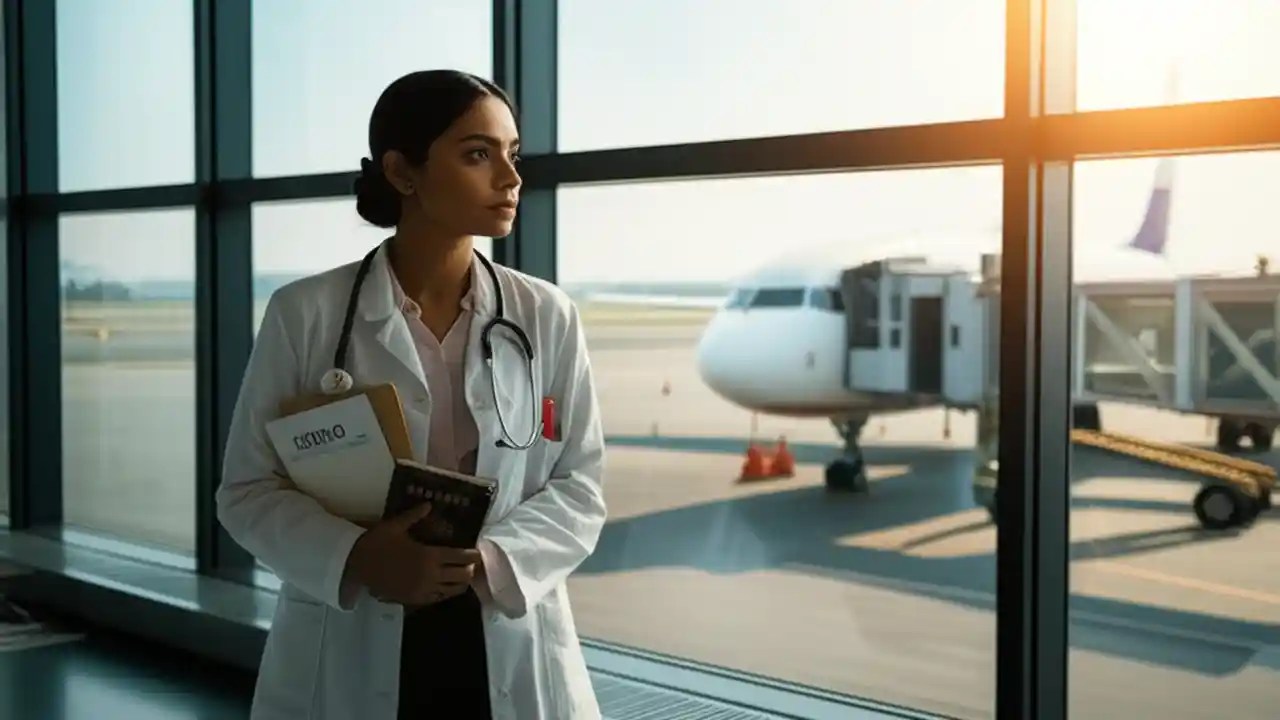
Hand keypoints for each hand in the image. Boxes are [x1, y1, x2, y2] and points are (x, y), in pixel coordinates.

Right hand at [345, 503, 480, 606]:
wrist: (356, 565)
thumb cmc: (377, 543)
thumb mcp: (395, 525)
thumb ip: (415, 515)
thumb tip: (429, 504)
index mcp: (428, 556)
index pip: (460, 557)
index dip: (472, 555)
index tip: (478, 552)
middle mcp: (430, 575)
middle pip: (461, 576)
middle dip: (470, 569)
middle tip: (472, 563)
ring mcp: (422, 590)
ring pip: (452, 590)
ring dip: (461, 583)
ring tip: (463, 575)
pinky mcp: (413, 600)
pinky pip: (437, 598)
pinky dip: (446, 593)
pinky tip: (446, 587)